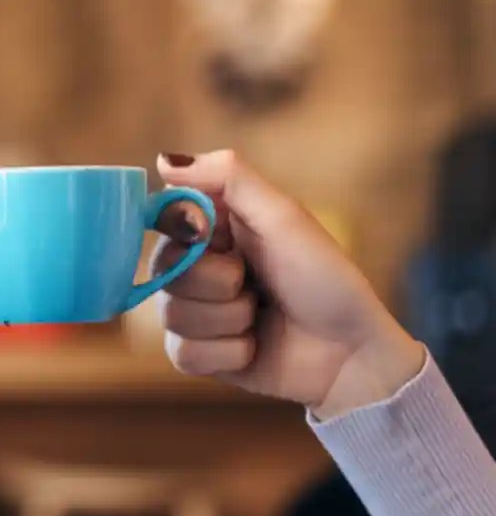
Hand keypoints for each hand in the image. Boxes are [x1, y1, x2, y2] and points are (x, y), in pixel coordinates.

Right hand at [151, 150, 423, 419]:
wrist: (352, 352)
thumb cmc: (326, 279)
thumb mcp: (283, 217)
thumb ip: (228, 177)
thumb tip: (162, 160)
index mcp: (215, 227)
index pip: (164, 216)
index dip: (184, 228)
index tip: (215, 235)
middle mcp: (198, 266)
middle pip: (162, 267)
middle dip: (216, 281)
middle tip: (253, 284)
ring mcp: (196, 312)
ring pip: (170, 313)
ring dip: (228, 319)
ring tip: (261, 317)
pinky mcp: (199, 355)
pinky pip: (182, 353)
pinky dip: (225, 353)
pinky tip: (253, 347)